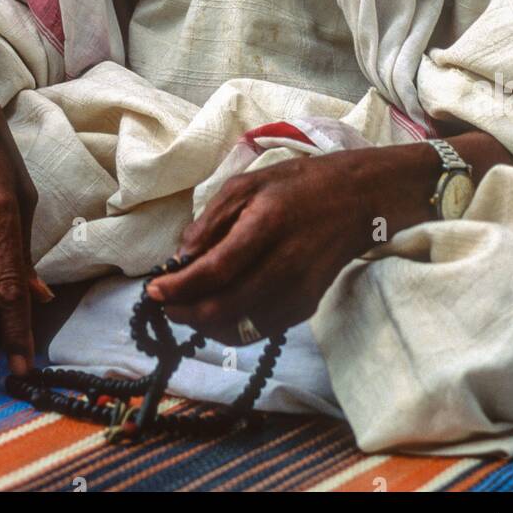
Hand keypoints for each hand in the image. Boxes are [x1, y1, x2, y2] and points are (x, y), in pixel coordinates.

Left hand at [146, 144, 435, 344]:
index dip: (179, 287)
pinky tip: (216, 312)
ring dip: (204, 325)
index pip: (215, 270)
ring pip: (240, 327)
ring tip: (185, 308)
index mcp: (266, 225)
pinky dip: (231, 328)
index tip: (153, 289)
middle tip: (164, 304)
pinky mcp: (306, 306)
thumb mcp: (249, 183)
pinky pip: (260, 330)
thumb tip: (182, 257)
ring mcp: (298, 291)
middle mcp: (284, 265)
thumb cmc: (298, 184)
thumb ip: (212, 218)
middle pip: (224, 308)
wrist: (358, 200)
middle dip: (184, 312)